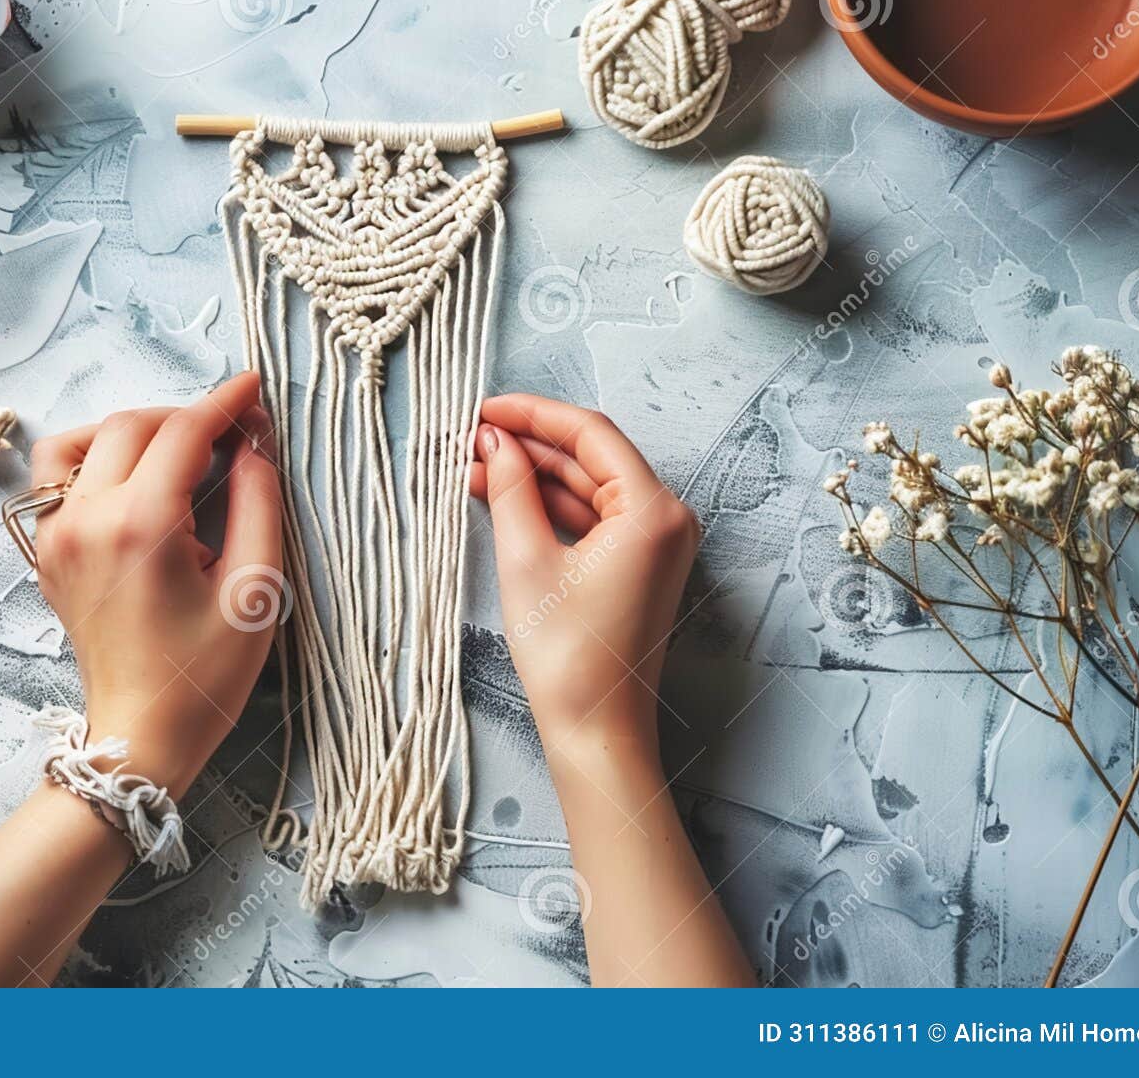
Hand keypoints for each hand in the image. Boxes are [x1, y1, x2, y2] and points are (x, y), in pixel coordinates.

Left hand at [30, 371, 281, 795]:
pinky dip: (95, 459)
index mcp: (140, 526)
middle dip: (185, 415)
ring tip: (179, 451)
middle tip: (232, 431)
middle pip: (130, 424)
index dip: (224, 403)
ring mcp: (56, 535)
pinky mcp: (46, 552)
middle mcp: (86, 519)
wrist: (139, 736)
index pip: (182, 433)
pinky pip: (57, 477)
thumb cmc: (204, 676)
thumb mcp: (254, 591)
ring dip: (133, 430)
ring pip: (81, 440)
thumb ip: (257, 504)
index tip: (254, 387)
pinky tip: (136, 479)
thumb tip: (253, 445)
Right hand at [468, 394, 700, 759]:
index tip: (484, 409)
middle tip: (470, 439)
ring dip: (535, 476)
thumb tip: (493, 441)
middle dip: (529, 446)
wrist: (596, 730)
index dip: (532, 414)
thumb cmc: (567, 656)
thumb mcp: (526, 560)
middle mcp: (667, 518)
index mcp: (653, 510)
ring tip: (475, 468)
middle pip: (591, 457)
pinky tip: (505, 496)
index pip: (590, 433)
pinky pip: (594, 517)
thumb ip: (511, 488)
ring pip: (588, 486)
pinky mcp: (640, 564)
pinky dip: (552, 507)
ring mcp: (657, 543)